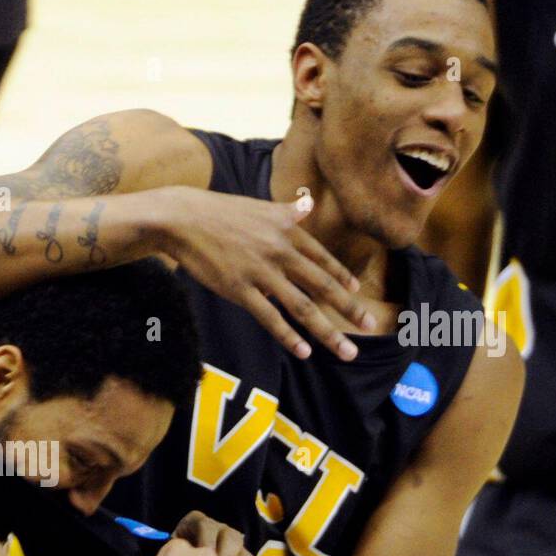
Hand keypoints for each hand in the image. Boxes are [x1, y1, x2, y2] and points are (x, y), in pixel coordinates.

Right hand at [156, 188, 371, 360]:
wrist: (184, 219)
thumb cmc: (220, 212)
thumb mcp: (260, 207)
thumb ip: (287, 211)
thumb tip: (307, 204)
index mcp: (288, 232)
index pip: (323, 259)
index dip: (342, 277)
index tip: (358, 293)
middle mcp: (281, 252)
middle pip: (322, 286)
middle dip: (349, 309)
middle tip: (371, 326)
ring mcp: (261, 272)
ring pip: (302, 307)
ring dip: (327, 332)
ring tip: (346, 351)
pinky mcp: (239, 289)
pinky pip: (269, 317)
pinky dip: (289, 336)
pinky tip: (304, 351)